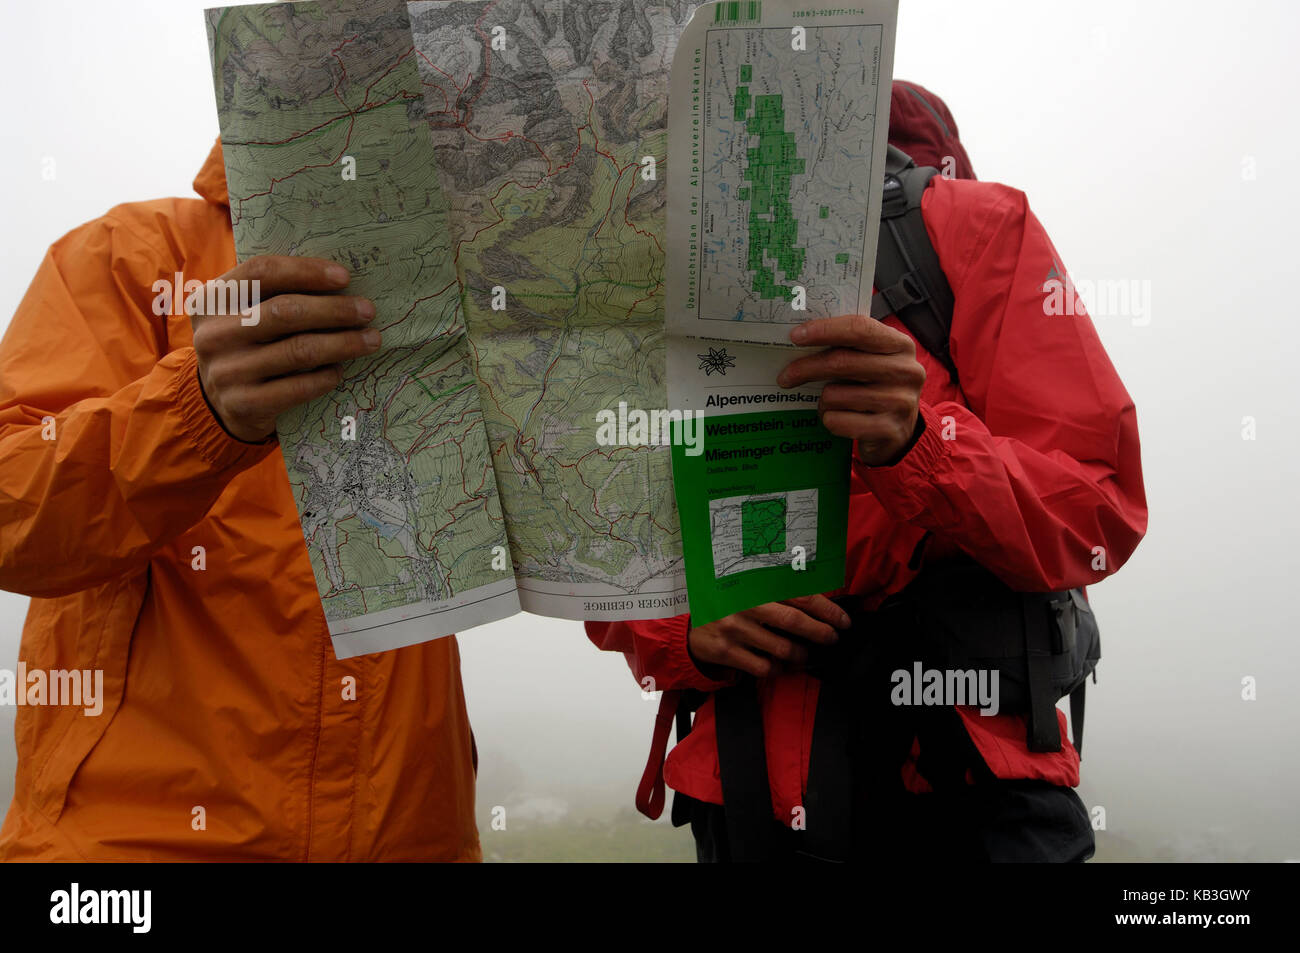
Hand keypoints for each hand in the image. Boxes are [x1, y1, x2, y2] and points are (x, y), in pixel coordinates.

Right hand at [189, 256, 379, 441]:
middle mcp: (213, 335)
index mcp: (211, 301)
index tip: (345, 277)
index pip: (262, 273)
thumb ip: (273, 296)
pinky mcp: (243, 405)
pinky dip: (326, 377)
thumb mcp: (242, 316)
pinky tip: (340, 371)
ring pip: (298, 350)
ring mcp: (226, 372)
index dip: (306, 271)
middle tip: (367, 311)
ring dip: (342, 343)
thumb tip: (339, 283)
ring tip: (370, 340)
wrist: (216, 406)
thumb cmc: (243, 348)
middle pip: (285, 312)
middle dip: (334, 310)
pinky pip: (298, 387)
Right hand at [687, 595, 851, 678]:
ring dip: (800, 655)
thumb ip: (778, 593)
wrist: (686, 621)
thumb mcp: (749, 589)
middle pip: (794, 621)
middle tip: (832, 639)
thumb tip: (821, 604)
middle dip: (820, 633)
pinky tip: (778, 664)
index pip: (799, 596)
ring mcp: (735, 629)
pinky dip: (777, 669)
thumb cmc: (727, 604)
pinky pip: (764, 667)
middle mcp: (744, 604)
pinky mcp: (726, 651)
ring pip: (782, 648)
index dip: (826, 609)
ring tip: (804, 654)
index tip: (843, 621)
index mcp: (754, 584)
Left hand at [778, 314, 925, 465]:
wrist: (900, 431)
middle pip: (841, 361)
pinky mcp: (889, 429)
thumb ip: (849, 346)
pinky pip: (838, 421)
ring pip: (835, 395)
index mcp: (901, 345)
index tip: (795, 336)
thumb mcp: (873, 361)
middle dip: (806, 368)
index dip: (824, 330)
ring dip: (823, 401)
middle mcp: (906, 371)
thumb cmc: (876, 387)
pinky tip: (838, 419)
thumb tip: (800, 337)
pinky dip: (829, 420)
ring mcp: (900, 402)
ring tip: (829, 403)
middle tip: (784, 376)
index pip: (859, 329)